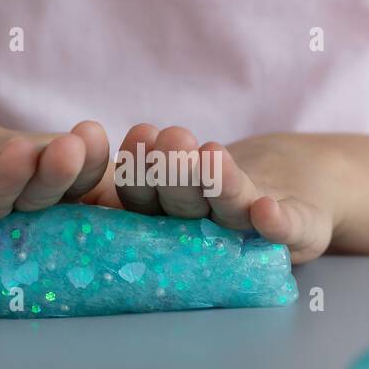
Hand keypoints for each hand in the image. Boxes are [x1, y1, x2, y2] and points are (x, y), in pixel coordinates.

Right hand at [111, 124, 338, 263]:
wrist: (293, 185)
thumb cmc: (211, 183)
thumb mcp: (168, 177)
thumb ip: (131, 169)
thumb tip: (72, 143)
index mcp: (165, 216)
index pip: (143, 199)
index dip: (137, 174)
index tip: (134, 140)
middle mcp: (203, 227)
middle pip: (183, 204)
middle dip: (175, 175)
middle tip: (168, 145)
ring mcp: (250, 228)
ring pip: (229, 208)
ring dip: (218, 187)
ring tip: (209, 157)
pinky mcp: (296, 228)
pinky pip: (285, 226)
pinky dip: (276, 221)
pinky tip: (267, 210)